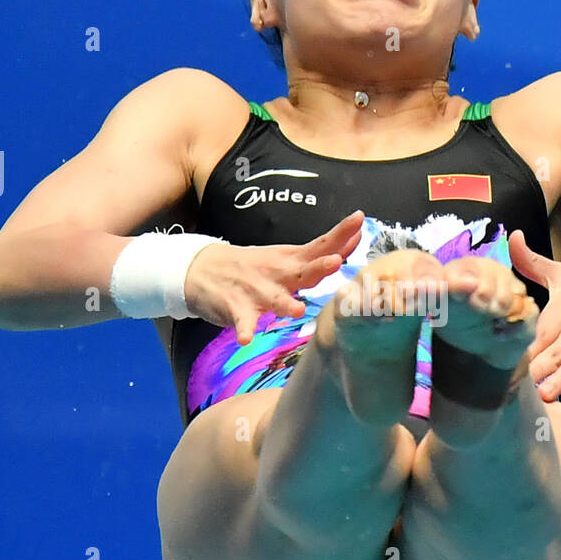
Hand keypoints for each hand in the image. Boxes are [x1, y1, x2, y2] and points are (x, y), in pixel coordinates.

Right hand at [184, 211, 363, 344]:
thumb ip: (315, 258)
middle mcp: (277, 274)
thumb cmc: (253, 266)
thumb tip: (349, 245)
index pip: (320, 246)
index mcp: (291, 261)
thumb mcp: (284, 258)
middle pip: (303, 270)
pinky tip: (246, 338)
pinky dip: (244, 329)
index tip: (360, 221)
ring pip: (274, 299)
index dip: (340, 235)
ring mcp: (256, 291)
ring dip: (285, 304)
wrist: (201, 268)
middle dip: (319, 266)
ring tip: (296, 311)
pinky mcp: (236, 308)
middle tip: (335, 261)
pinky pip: (242, 321)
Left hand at [508, 228, 560, 426]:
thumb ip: (532, 262)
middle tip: (508, 389)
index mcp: (560, 312)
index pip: (529, 335)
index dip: (511, 350)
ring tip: (541, 400)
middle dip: (528, 375)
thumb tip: (511, 236)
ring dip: (554, 388)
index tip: (494, 362)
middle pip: (544, 358)